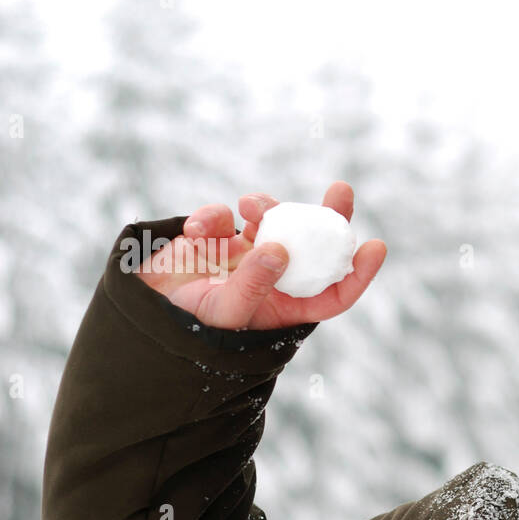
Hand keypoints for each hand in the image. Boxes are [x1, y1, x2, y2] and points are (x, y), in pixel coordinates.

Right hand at [135, 180, 386, 329]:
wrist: (143, 317)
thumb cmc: (189, 329)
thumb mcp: (224, 313)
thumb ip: (252, 283)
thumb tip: (280, 249)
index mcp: (285, 307)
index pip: (332, 292)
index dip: (357, 272)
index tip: (375, 246)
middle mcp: (272, 279)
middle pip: (312, 246)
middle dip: (328, 217)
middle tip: (341, 191)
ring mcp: (245, 255)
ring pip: (273, 221)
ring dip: (267, 207)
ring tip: (250, 205)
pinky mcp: (215, 238)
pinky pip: (223, 216)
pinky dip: (212, 215)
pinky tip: (198, 229)